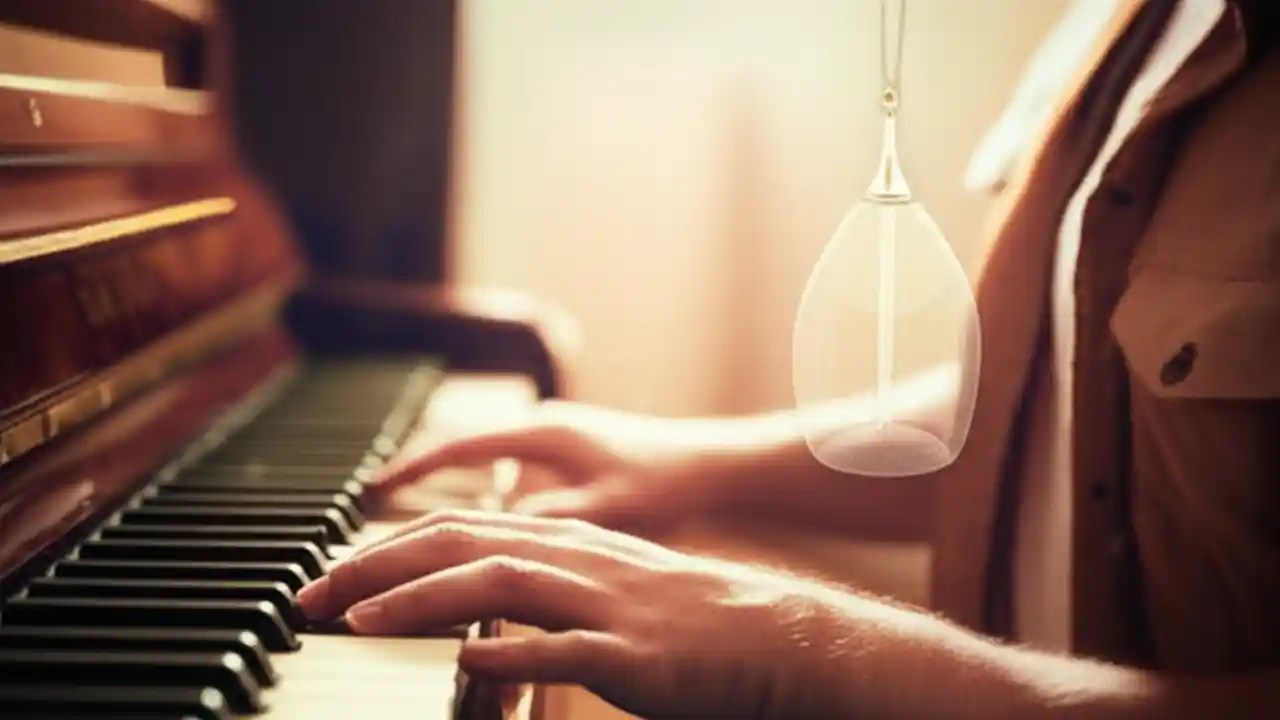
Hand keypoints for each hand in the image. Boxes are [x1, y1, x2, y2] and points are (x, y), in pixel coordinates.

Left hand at [297, 509, 870, 718]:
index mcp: (564, 542)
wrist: (768, 637)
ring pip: (499, 583)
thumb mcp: (600, 588)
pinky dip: (503, 651)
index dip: (387, 548)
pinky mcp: (628, 652)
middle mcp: (575, 560)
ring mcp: (601, 603)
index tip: (329, 576)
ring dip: (420, 599)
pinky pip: (558, 648)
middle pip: (463, 542)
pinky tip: (457, 661)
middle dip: (378, 564)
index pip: (459, 528)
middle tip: (313, 594)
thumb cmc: (679, 619)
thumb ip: (535, 591)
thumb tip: (465, 618)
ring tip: (357, 620)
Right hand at [369, 402, 711, 534]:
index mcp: (542, 433)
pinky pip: (506, 477)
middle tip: (373, 512)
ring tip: (402, 531)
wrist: (718, 472)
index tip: (369, 495)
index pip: (456, 446)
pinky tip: (470, 536)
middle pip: (457, 454)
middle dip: (413, 486)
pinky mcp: (572, 462)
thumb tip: (492, 540)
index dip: (409, 472)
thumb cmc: (668, 486)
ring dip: (443, 494)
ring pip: (481, 465)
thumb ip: (546, 522)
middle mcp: (543, 429)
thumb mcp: (604, 512)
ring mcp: (557, 444)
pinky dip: (477, 501)